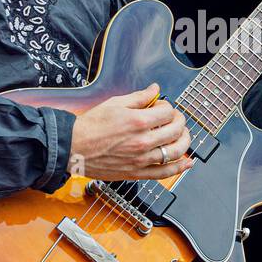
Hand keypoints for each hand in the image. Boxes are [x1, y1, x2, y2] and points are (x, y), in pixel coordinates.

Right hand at [67, 83, 194, 179]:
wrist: (73, 147)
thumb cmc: (90, 126)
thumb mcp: (115, 103)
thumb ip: (139, 97)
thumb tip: (154, 89)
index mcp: (137, 121)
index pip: (168, 112)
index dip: (167, 106)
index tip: (161, 107)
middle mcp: (143, 141)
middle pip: (176, 130)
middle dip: (179, 121)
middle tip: (175, 119)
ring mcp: (141, 159)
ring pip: (176, 151)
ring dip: (184, 141)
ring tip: (183, 136)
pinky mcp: (137, 173)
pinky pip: (165, 173)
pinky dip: (179, 168)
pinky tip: (187, 162)